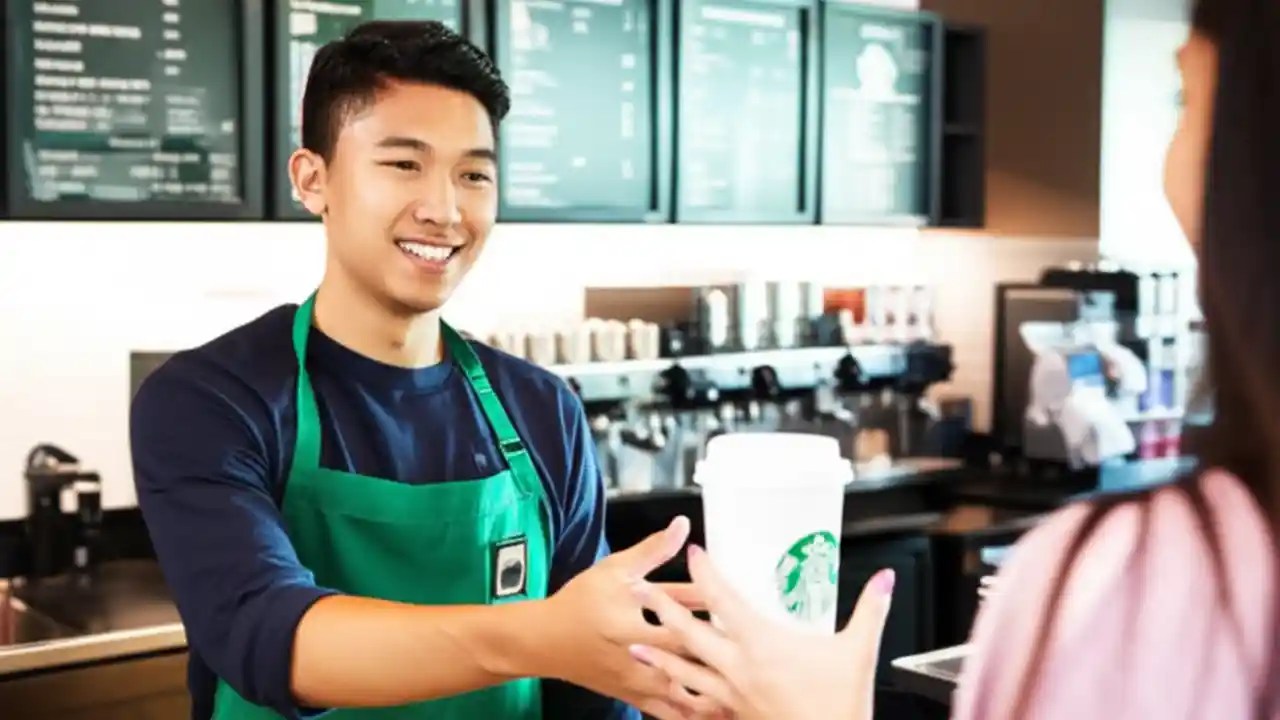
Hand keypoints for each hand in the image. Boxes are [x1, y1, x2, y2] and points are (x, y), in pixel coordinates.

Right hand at [539, 517, 728, 718]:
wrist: (545, 641)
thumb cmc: (580, 601)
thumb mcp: (616, 569)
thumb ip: (653, 550)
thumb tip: (682, 525)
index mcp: (630, 627)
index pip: (679, 631)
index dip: (712, 630)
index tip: (744, 625)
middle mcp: (634, 660)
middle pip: (686, 667)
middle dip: (720, 666)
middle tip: (754, 662)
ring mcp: (634, 684)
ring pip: (680, 697)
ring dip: (711, 695)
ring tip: (745, 695)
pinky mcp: (632, 698)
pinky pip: (667, 712)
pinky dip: (690, 712)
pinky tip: (715, 712)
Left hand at [629, 545, 894, 719]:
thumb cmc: (841, 704)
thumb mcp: (858, 652)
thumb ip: (870, 610)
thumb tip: (888, 578)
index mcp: (761, 643)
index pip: (723, 599)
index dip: (705, 573)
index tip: (694, 552)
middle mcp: (737, 667)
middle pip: (688, 631)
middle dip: (662, 608)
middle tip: (637, 588)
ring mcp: (731, 695)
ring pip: (684, 671)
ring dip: (658, 654)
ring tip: (633, 642)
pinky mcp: (732, 716)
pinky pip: (698, 704)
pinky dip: (679, 694)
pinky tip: (665, 691)